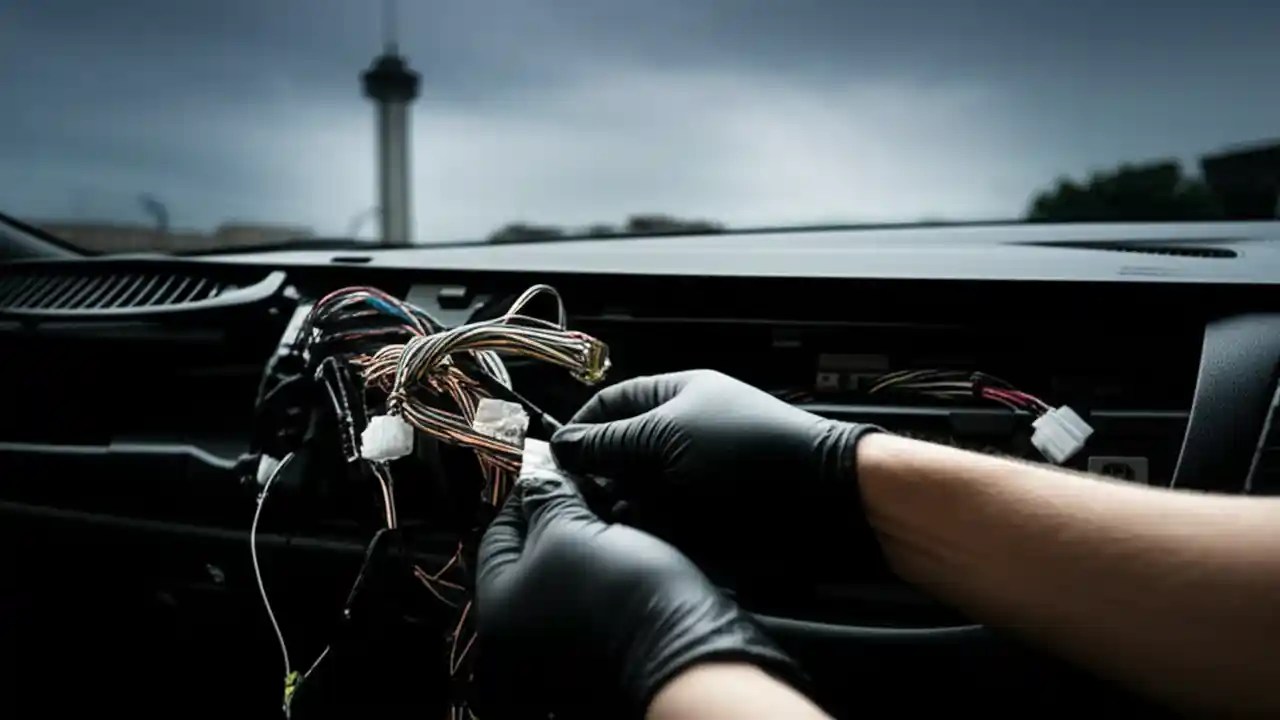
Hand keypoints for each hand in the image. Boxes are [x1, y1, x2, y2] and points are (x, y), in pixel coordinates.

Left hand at [476, 463, 798, 718]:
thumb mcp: (568, 528)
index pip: (496, 536)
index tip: (547, 470)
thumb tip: (536, 479)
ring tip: (607, 500)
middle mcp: (524, 628)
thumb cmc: (615, 589)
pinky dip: (602, 553)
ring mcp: (564, 632)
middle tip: (579, 481)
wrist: (680, 637)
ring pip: (565, 564)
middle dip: (557, 510)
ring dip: (584, 528)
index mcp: (500, 607)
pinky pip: (591, 582)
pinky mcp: (601, 631)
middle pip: (531, 551)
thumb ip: (545, 496)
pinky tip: (623, 527)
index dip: (523, 496)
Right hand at [550, 370, 881, 579]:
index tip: (555, 460)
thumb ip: (608, 443)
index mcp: (676, 396)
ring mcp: (695, 475)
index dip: (581, 429)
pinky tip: (635, 537)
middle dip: (598, 474)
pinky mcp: (706, 514)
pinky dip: (646, 527)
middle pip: (620, 451)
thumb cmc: (749, 451)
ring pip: (638, 490)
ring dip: (619, 505)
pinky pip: (662, 519)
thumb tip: (561, 444)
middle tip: (573, 498)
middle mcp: (682, 433)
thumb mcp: (665, 437)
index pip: (611, 404)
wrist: (818, 499)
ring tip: (602, 521)